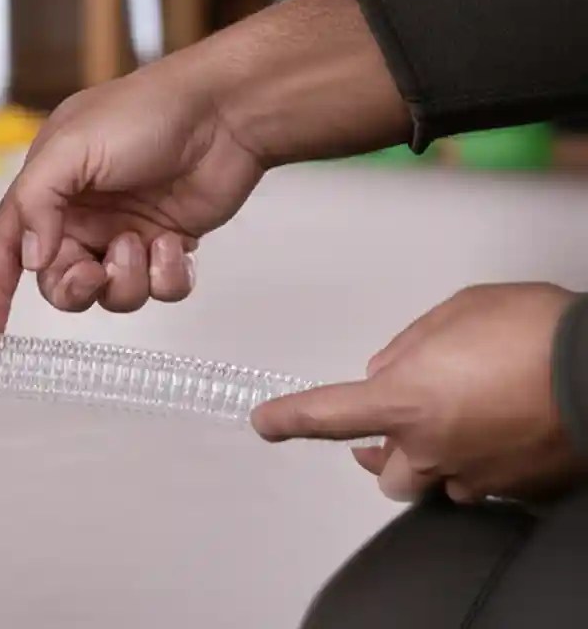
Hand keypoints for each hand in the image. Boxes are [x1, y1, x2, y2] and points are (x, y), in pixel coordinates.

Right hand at [0, 0, 409, 332]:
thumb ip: (36, 204)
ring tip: (144, 242)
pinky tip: (176, 243)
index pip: (5, 247)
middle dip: (76, 287)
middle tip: (93, 273)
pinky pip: (157, 291)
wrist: (226, 112)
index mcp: (48, 190)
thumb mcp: (71, 148)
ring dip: (127, 279)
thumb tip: (29, 260)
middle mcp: (82, 217)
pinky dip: (166, 277)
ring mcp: (125, 233)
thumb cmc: (147, 112)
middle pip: (59, 283)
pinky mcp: (166, 245)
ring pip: (111, 295)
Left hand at [252, 283, 585, 503]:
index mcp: (407, 401)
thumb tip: (387, 369)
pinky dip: (478, 465)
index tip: (265, 423)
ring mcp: (475, 475)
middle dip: (381, 451)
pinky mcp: (514, 491)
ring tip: (455, 424)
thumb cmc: (536, 329)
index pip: (327, 416)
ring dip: (429, 461)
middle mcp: (432, 449)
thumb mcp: (460, 312)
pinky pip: (480, 486)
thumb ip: (411, 344)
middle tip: (395, 424)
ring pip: (430, 485)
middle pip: (381, 472)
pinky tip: (499, 433)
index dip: (290, 419)